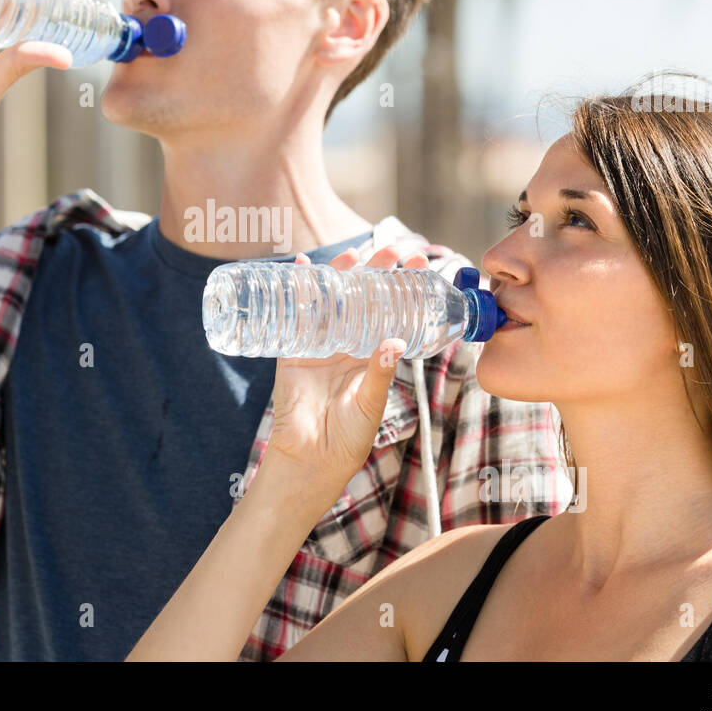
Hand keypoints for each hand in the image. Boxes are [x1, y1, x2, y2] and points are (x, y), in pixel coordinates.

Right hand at [260, 244, 430, 508]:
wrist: (310, 461)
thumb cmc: (348, 438)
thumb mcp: (371, 404)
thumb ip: (379, 374)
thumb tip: (393, 343)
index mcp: (369, 356)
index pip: (388, 312)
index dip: (402, 288)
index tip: (420, 263)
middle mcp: (345, 345)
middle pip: (360, 299)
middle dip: (374, 272)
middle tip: (391, 250)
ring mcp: (318, 346)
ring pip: (329, 301)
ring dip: (338, 274)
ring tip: (351, 255)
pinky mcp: (291, 352)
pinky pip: (293, 316)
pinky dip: (296, 290)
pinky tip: (302, 266)